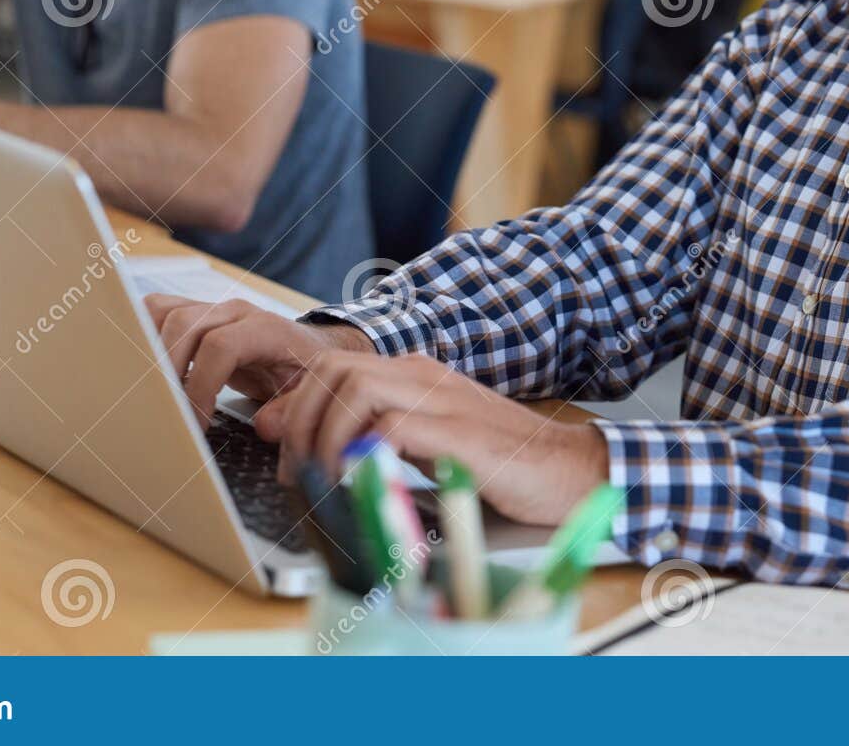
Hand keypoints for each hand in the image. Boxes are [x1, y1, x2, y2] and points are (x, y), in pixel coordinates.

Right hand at [143, 296, 373, 425]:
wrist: (305, 349)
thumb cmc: (305, 371)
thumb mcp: (311, 393)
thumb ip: (293, 409)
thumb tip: (264, 426)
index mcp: (267, 329)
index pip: (221, 346)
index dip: (201, 386)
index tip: (197, 422)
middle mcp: (236, 311)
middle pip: (185, 323)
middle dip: (168, 370)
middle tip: (168, 410)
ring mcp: (213, 308)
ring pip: (165, 312)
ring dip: (150, 350)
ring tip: (154, 390)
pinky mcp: (196, 313)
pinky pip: (158, 310)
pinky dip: (143, 334)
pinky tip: (148, 368)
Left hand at [256, 350, 609, 526]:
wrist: (569, 470)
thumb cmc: (497, 463)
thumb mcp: (422, 446)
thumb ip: (369, 436)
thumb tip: (299, 439)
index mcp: (413, 374)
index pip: (332, 367)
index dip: (295, 403)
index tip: (279, 445)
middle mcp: (423, 376)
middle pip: (334, 371)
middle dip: (299, 420)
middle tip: (293, 469)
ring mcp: (443, 400)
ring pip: (356, 390)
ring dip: (324, 437)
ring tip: (321, 479)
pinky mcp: (461, 433)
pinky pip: (393, 428)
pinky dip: (363, 454)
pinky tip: (359, 481)